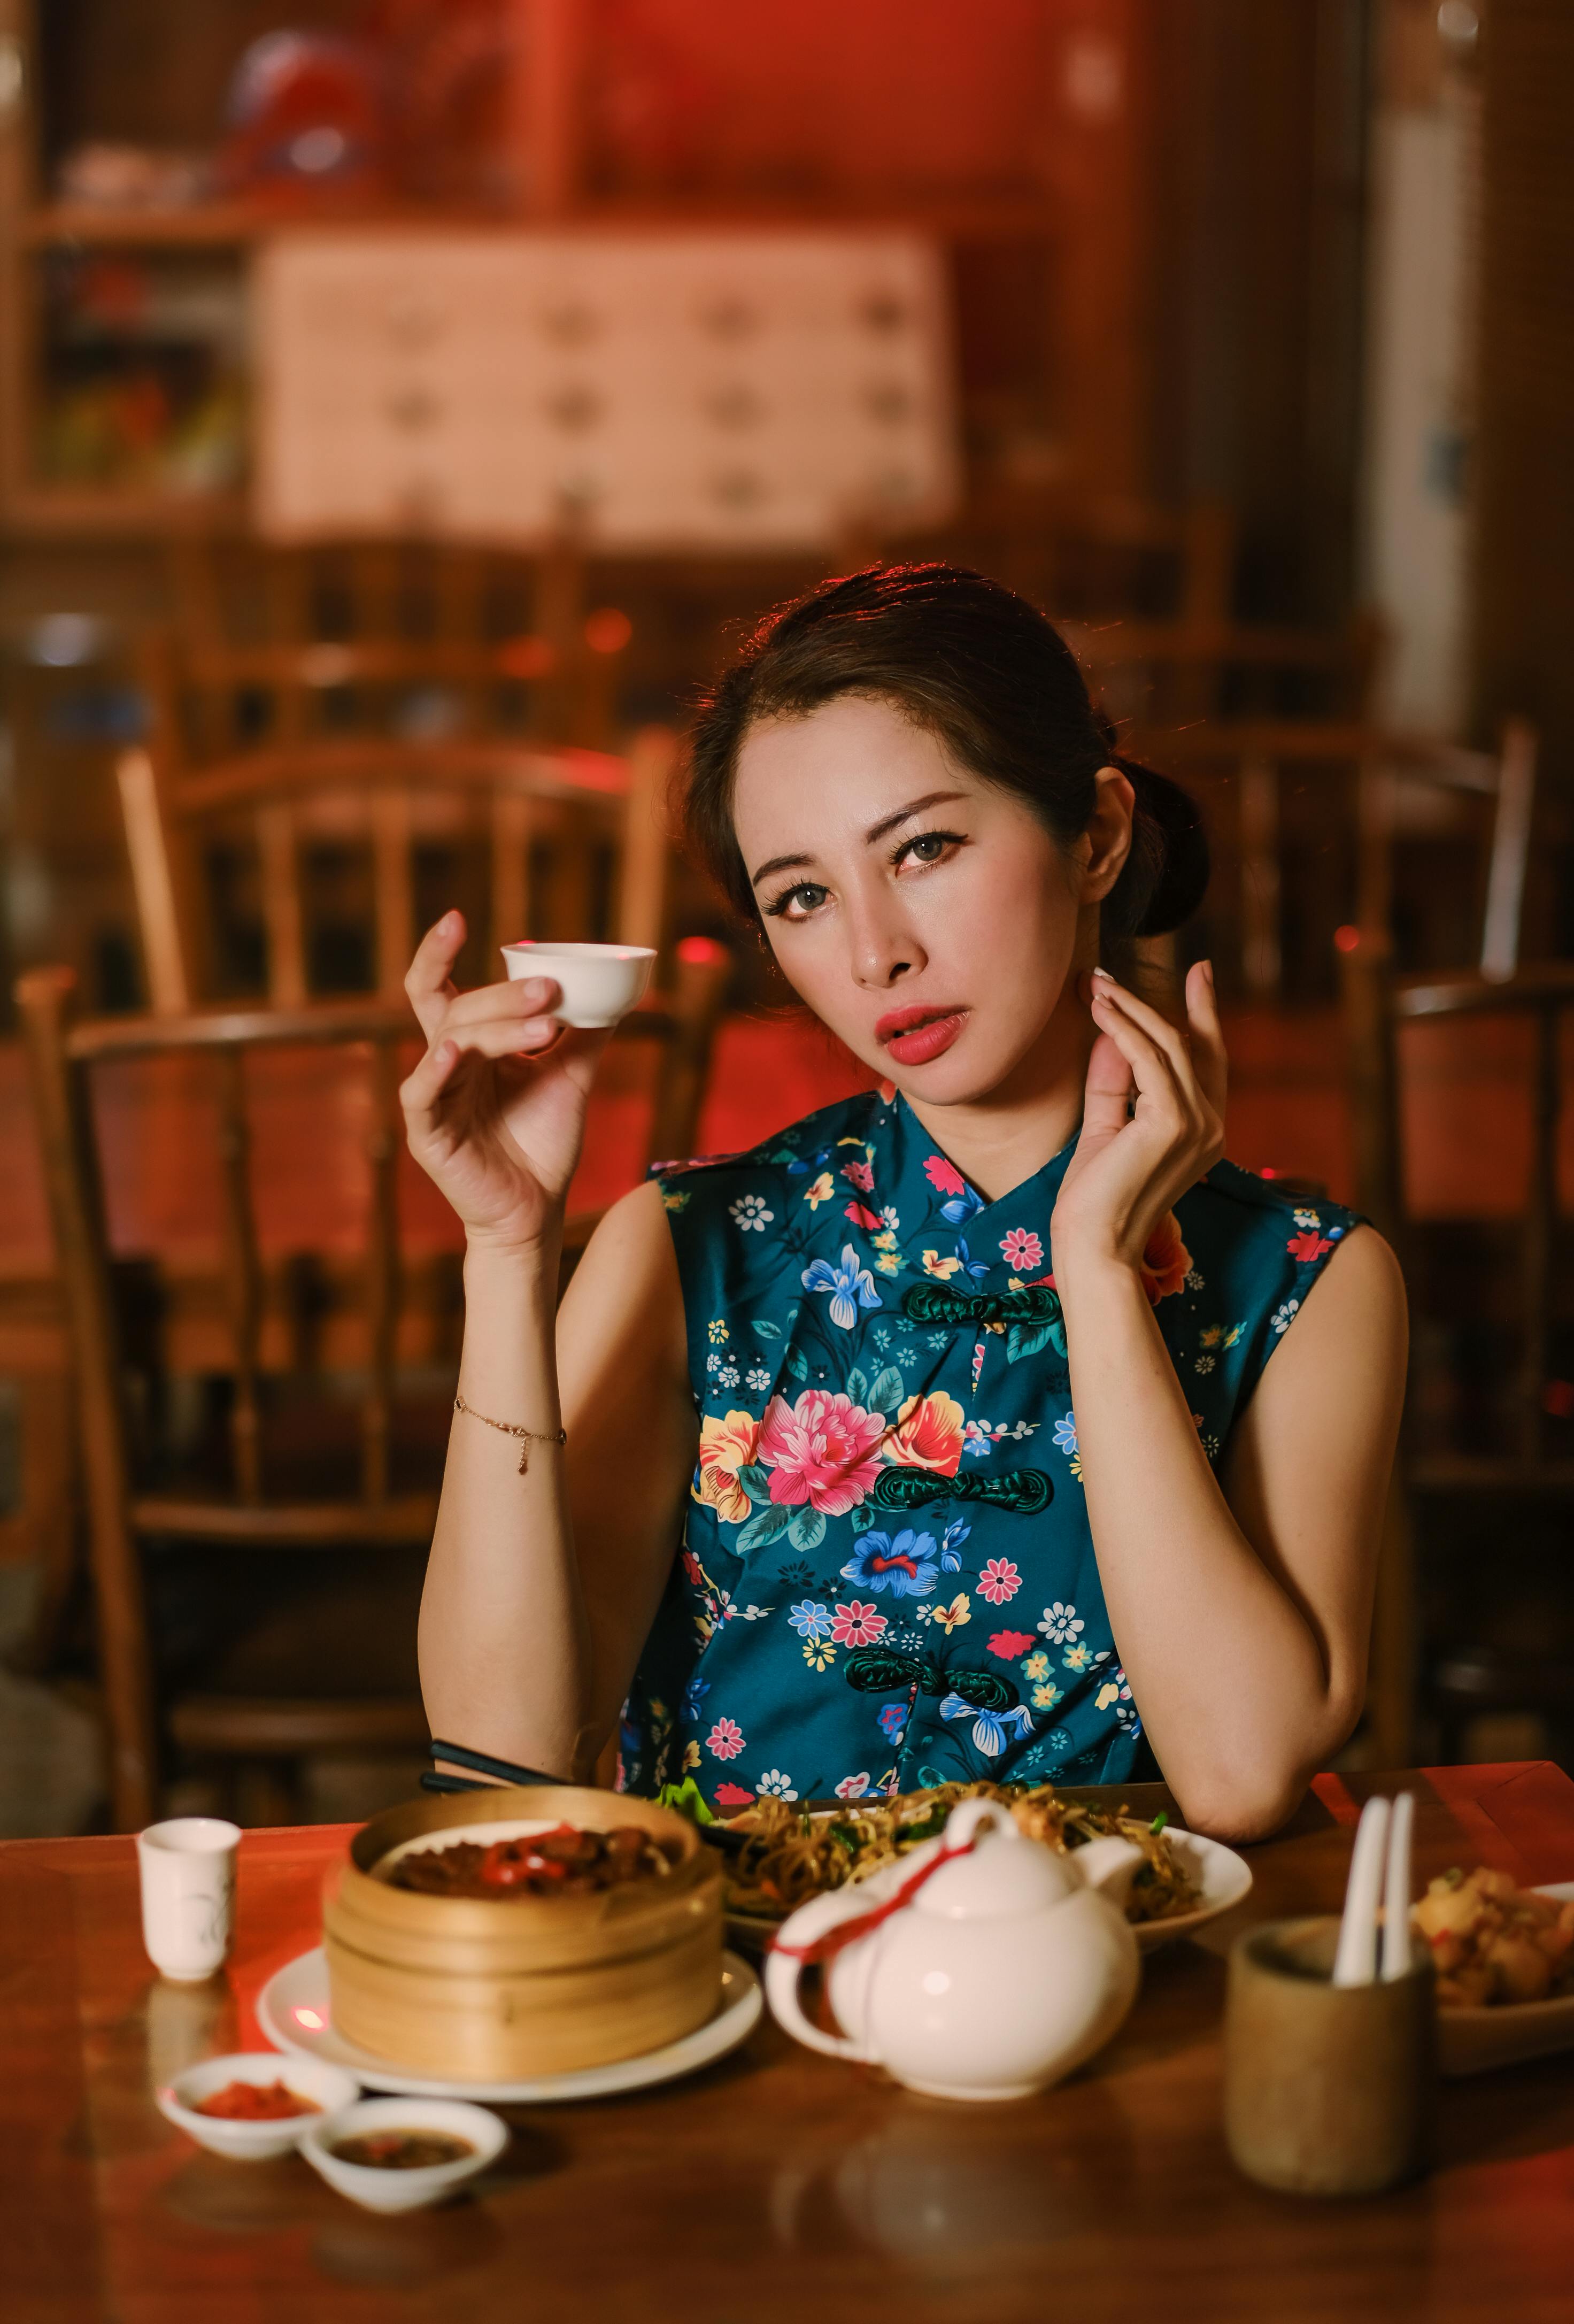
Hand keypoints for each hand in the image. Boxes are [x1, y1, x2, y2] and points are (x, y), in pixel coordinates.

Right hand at [399, 911, 609, 1255]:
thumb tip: (617, 989)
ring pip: (450, 1041)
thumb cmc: (543, 1143)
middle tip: (549, 989)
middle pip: (458, 1009)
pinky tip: (456, 1053)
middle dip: (504, 995)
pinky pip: (421, 1092)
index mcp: (468, 1046)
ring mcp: (432, 1097)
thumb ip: (584, 1034)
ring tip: (545, 1026)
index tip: (456, 917)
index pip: (440, 989)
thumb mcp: (571, 1078)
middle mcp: (444, 1064)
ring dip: (496, 1027)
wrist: (538, 1210)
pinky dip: (436, 1068)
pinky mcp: (427, 1133)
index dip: (438, 953)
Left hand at [1051, 961, 1226, 1287]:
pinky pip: (1148, 1058)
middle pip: (1191, 1043)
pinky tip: (1098, 1010)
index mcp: (1205, 1130)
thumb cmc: (1096, 1196)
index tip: (1199, 972)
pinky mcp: (1174, 1122)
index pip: (1210, 1059)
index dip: (1204, 1013)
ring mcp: (1198, 1124)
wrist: (1093, 1242)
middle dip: (1151, 1002)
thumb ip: (1115, 1083)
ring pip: (1168, 1044)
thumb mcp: (1106, 1126)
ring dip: (1128, 1009)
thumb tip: (1113, 1033)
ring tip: (1093, 987)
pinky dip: (1122, 1028)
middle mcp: (1211, 1125)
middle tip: (1108, 975)